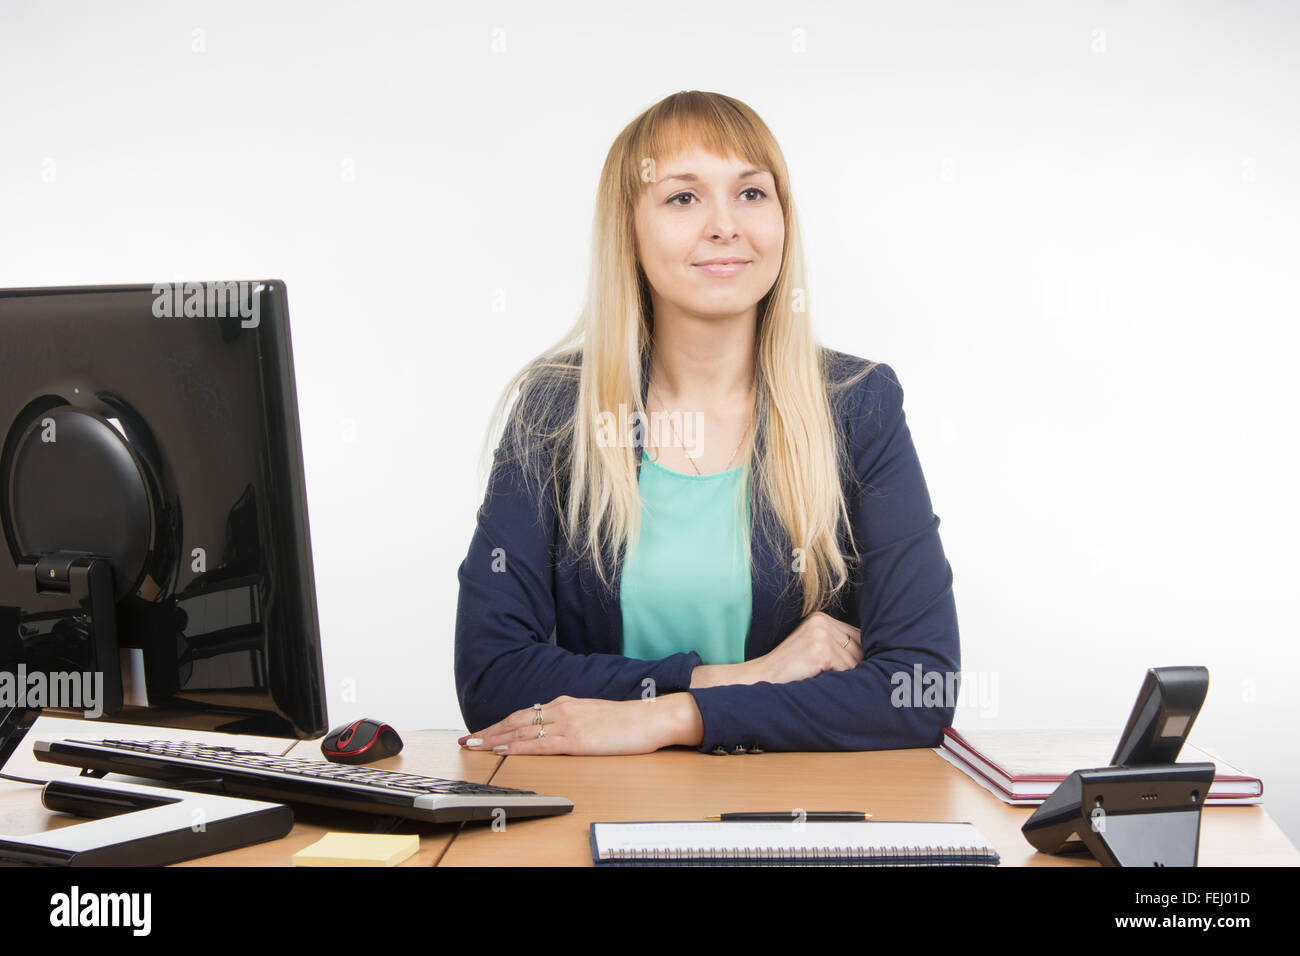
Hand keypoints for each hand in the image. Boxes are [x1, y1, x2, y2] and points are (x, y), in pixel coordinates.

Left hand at [459, 694, 695, 754]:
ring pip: (522, 731)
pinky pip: (539, 744)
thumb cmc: (627, 721)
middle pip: (516, 720)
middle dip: (490, 730)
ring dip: (496, 738)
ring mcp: (568, 724)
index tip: (484, 731)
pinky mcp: (576, 740)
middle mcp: (562, 710)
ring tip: (476, 745)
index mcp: (566, 704)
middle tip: (468, 739)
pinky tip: (503, 750)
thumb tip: (556, 730)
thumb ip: (573, 721)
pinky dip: (517, 747)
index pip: (525, 714)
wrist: (650, 718)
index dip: (502, 723)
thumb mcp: (593, 716)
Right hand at [747, 611, 862, 684]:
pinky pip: (845, 669)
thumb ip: (835, 645)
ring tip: (833, 684)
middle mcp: (821, 621)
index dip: (862, 655)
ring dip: (847, 677)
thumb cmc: (789, 668)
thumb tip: (872, 657)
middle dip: (857, 667)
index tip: (863, 669)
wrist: (763, 677)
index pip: (857, 635)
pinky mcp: (820, 650)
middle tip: (851, 682)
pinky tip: (826, 684)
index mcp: (820, 618)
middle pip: (859, 647)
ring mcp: (820, 634)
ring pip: (853, 661)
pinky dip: (840, 681)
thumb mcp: (811, 647)